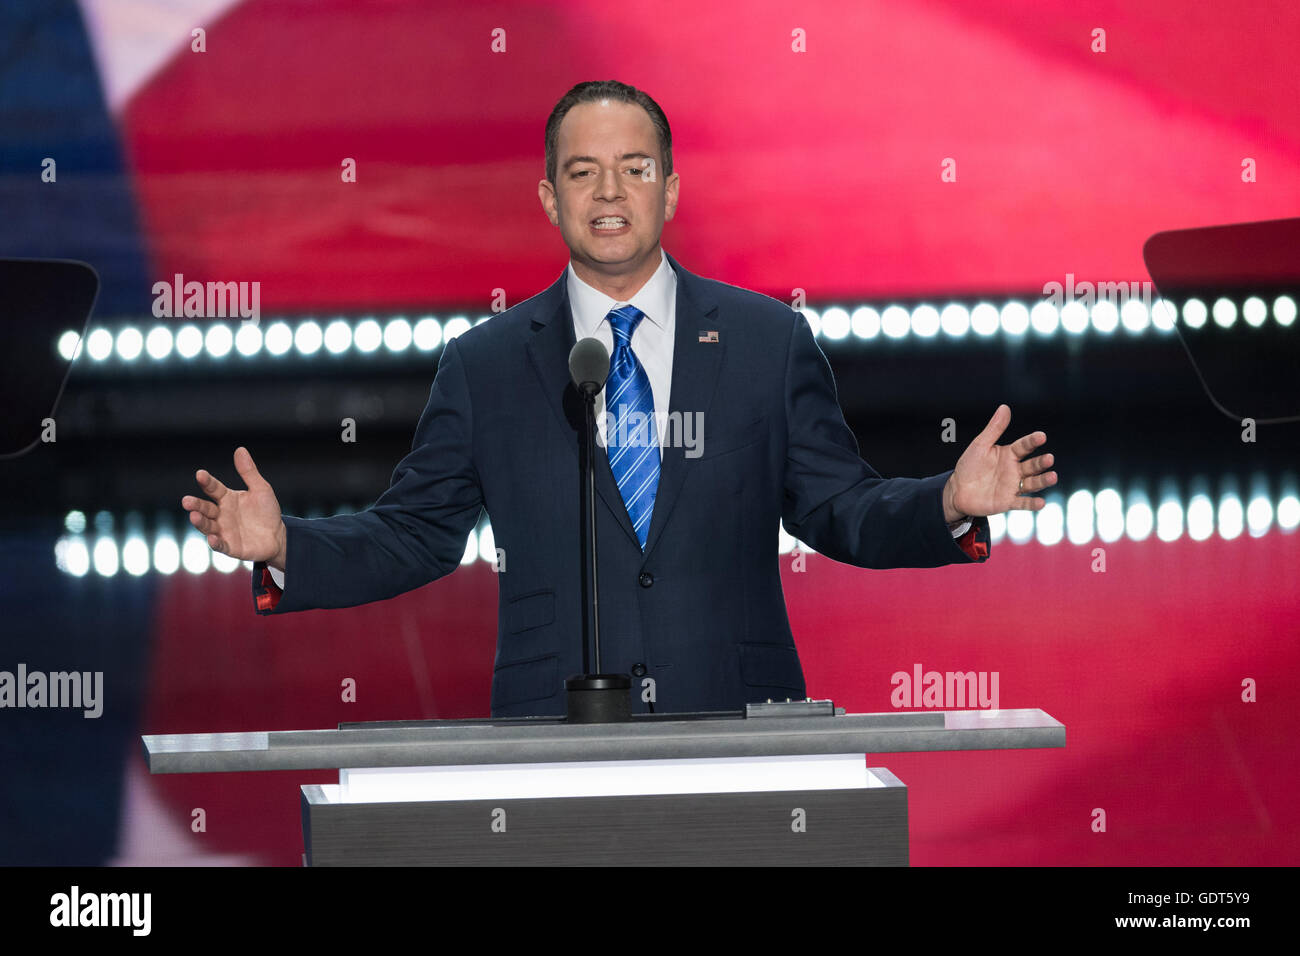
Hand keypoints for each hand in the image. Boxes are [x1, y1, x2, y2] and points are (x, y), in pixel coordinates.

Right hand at [181, 447, 286, 568]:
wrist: (278, 536)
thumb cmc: (266, 511)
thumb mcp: (261, 489)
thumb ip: (249, 472)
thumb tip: (240, 449)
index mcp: (227, 498)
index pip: (213, 488)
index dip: (207, 482)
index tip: (200, 474)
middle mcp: (221, 514)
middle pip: (205, 508)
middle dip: (196, 505)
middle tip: (186, 500)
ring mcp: (224, 531)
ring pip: (208, 526)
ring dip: (200, 522)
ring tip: (194, 516)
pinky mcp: (231, 546)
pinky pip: (220, 545)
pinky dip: (215, 542)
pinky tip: (211, 538)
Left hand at [942, 404, 1055, 520]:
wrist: (957, 490)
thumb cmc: (970, 466)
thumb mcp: (980, 445)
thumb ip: (994, 429)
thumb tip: (1005, 407)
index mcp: (1009, 454)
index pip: (1024, 446)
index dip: (1032, 441)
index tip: (1041, 436)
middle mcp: (1015, 470)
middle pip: (1033, 465)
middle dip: (1042, 462)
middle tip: (1049, 459)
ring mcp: (1013, 486)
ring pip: (1033, 483)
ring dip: (1043, 480)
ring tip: (1053, 476)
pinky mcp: (1008, 502)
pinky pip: (1022, 503)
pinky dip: (1032, 504)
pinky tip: (1041, 502)